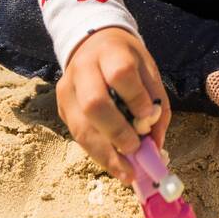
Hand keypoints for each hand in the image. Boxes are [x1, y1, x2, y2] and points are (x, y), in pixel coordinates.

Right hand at [56, 27, 171, 185]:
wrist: (93, 43)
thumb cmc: (127, 60)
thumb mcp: (148, 71)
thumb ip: (155, 104)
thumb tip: (155, 145)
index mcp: (110, 53)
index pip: (120, 74)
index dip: (135, 98)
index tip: (147, 117)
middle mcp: (83, 70)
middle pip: (94, 103)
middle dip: (116, 132)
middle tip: (135, 150)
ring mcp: (67, 90)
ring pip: (82, 127)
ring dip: (106, 154)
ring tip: (127, 174)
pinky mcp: (62, 108)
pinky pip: (78, 135)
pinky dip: (98, 153)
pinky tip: (115, 165)